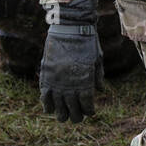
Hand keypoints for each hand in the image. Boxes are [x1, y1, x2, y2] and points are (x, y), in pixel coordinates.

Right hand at [39, 0, 103, 122]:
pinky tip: (49, 109)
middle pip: (73, 108)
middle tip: (77, 118)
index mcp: (86, 80)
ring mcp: (57, 80)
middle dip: (76, 116)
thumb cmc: (87, 41)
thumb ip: (98, 76)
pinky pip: (45, 95)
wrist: (70, 27)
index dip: (88, 110)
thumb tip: (100, 90)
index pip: (87, 103)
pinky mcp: (46, 75)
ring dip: (61, 114)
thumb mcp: (97, 58)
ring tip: (64, 118)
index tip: (90, 113)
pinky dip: (46, 104)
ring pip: (58, 106)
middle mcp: (71, 83)